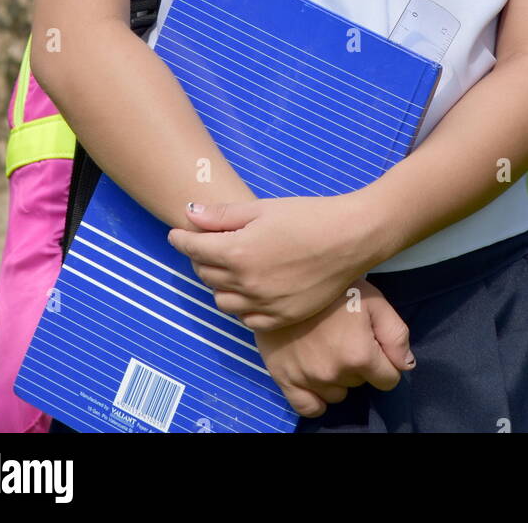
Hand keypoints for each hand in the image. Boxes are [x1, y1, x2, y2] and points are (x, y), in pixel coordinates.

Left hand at [167, 192, 377, 329]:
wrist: (350, 239)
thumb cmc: (308, 216)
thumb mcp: (263, 209)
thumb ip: (223, 216)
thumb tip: (190, 215)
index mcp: (238, 252)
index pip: (194, 249)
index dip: (181, 239)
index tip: (177, 233)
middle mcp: (245, 284)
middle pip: (206, 275)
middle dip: (201, 258)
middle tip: (209, 244)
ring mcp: (263, 305)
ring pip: (223, 301)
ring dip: (219, 283)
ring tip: (231, 267)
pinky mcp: (281, 318)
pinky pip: (247, 319)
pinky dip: (242, 304)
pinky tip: (251, 289)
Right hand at [254, 277, 415, 418]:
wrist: (287, 278)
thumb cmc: (335, 287)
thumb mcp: (374, 300)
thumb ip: (396, 334)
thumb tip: (405, 365)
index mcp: (359, 354)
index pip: (388, 380)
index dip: (385, 362)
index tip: (373, 344)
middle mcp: (334, 373)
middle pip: (360, 383)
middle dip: (359, 365)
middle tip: (345, 336)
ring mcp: (307, 379)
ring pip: (336, 394)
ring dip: (337, 377)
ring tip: (327, 348)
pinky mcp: (285, 380)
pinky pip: (308, 406)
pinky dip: (316, 396)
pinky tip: (316, 376)